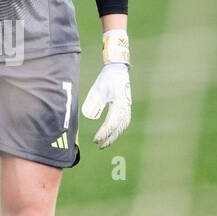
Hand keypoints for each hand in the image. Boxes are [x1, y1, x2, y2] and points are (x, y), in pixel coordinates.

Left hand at [81, 30, 130, 147]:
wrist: (118, 70)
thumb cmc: (107, 79)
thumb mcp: (98, 89)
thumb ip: (94, 103)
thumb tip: (89, 116)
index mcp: (118, 106)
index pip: (110, 125)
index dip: (103, 134)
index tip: (95, 140)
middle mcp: (125, 109)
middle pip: (117, 129)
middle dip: (108, 138)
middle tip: (99, 146)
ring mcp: (127, 108)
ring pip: (121, 127)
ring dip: (113, 136)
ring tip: (105, 143)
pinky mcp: (126, 107)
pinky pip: (123, 123)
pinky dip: (117, 130)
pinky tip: (113, 133)